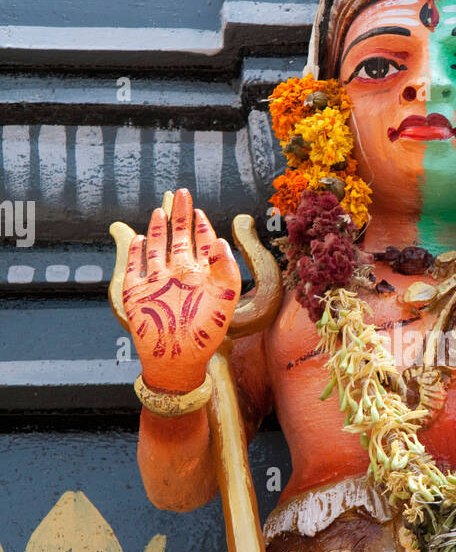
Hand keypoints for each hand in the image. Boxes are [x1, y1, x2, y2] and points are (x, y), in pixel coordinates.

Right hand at [124, 188, 241, 392]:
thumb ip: (225, 267)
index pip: (201, 242)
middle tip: (181, 192)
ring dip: (158, 228)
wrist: (178, 359)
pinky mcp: (136, 291)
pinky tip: (138, 237)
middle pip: (178, 237)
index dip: (200, 225)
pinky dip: (135, 251)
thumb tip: (219, 240)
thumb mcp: (225, 297)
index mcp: (201, 274)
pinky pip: (134, 266)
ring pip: (156, 247)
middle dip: (180, 215)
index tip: (200, 210)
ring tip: (160, 210)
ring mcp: (157, 281)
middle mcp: (179, 274)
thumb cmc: (207, 332)